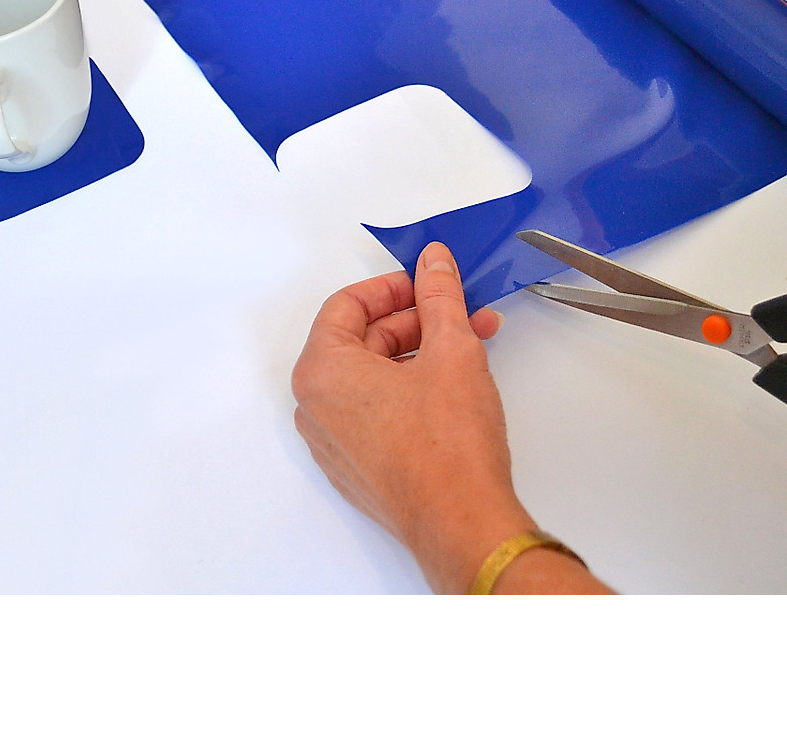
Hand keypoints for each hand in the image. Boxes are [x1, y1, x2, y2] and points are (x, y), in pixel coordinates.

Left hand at [292, 242, 611, 592]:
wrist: (463, 523)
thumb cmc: (448, 447)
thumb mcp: (451, 348)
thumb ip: (439, 295)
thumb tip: (433, 264)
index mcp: (322, 373)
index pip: (346, 305)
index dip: (392, 286)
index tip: (426, 282)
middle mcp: (316, 409)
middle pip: (360, 340)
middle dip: (416, 320)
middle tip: (458, 311)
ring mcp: (335, 444)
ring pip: (372, 376)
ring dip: (420, 353)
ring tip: (470, 346)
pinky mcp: (358, 468)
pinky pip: (375, 411)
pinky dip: (410, 388)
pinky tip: (453, 384)